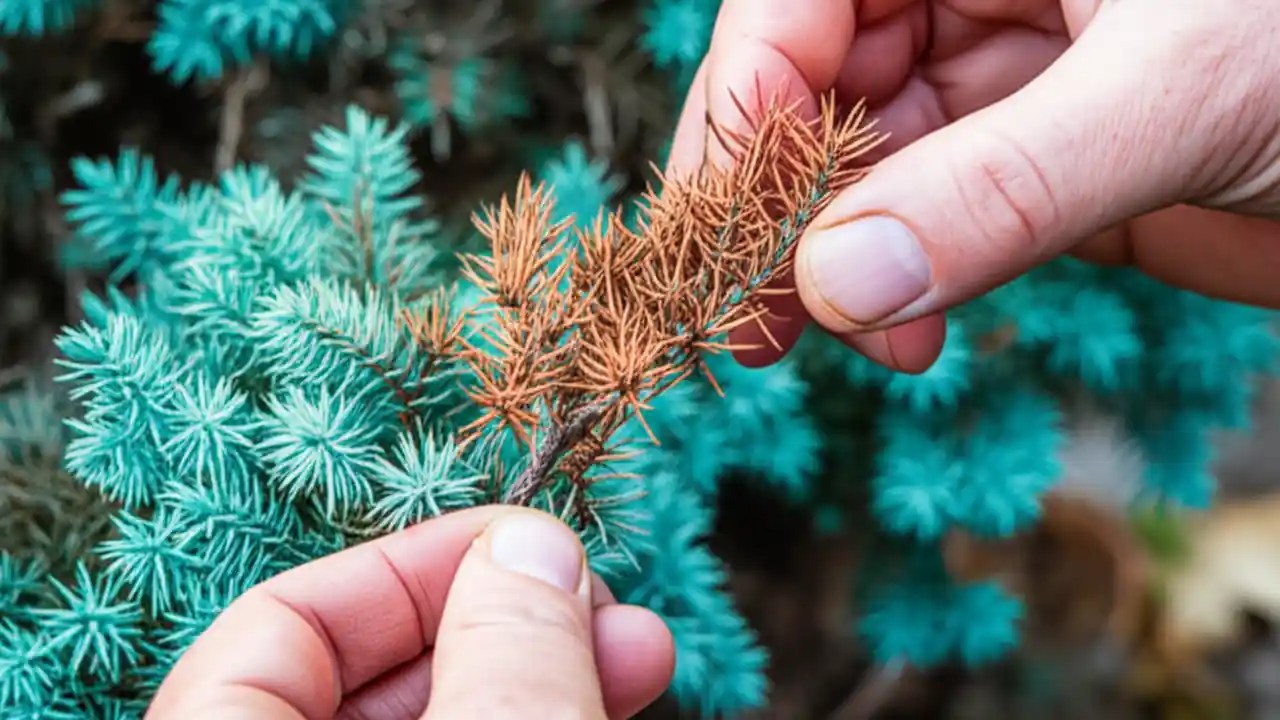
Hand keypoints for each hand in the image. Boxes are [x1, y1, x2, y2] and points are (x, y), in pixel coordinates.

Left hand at [146, 507, 674, 718]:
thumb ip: (503, 658)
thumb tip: (531, 545)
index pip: (279, 622)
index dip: (410, 564)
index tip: (526, 542)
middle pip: (365, 674)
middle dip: (503, 618)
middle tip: (607, 601)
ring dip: (540, 670)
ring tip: (644, 649)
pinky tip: (610, 695)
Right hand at [670, 0, 1279, 371]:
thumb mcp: (1176, 95)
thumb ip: (1000, 189)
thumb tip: (839, 283)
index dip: (751, 102)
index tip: (735, 222)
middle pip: (814, 84)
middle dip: (781, 202)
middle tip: (753, 314)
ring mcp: (1005, 75)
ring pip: (865, 163)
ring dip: (835, 258)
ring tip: (842, 340)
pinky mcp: (1031, 162)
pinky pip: (928, 219)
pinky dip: (901, 282)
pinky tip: (903, 333)